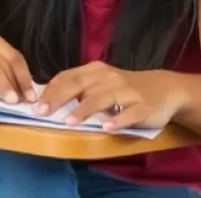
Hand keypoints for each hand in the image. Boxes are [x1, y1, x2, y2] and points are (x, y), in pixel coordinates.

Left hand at [36, 62, 184, 131]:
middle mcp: (109, 78)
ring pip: (102, 98)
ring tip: (69, 121)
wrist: (164, 89)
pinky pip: (129, 114)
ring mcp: (127, 92)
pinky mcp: (143, 107)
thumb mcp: (102, 83)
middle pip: (79, 85)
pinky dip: (117, 120)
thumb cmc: (125, 88)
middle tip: (43, 113)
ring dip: (84, 110)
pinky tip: (106, 128)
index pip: (68, 77)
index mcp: (95, 71)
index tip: (35, 104)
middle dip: (59, 98)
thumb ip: (80, 89)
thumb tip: (50, 99)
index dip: (51, 90)